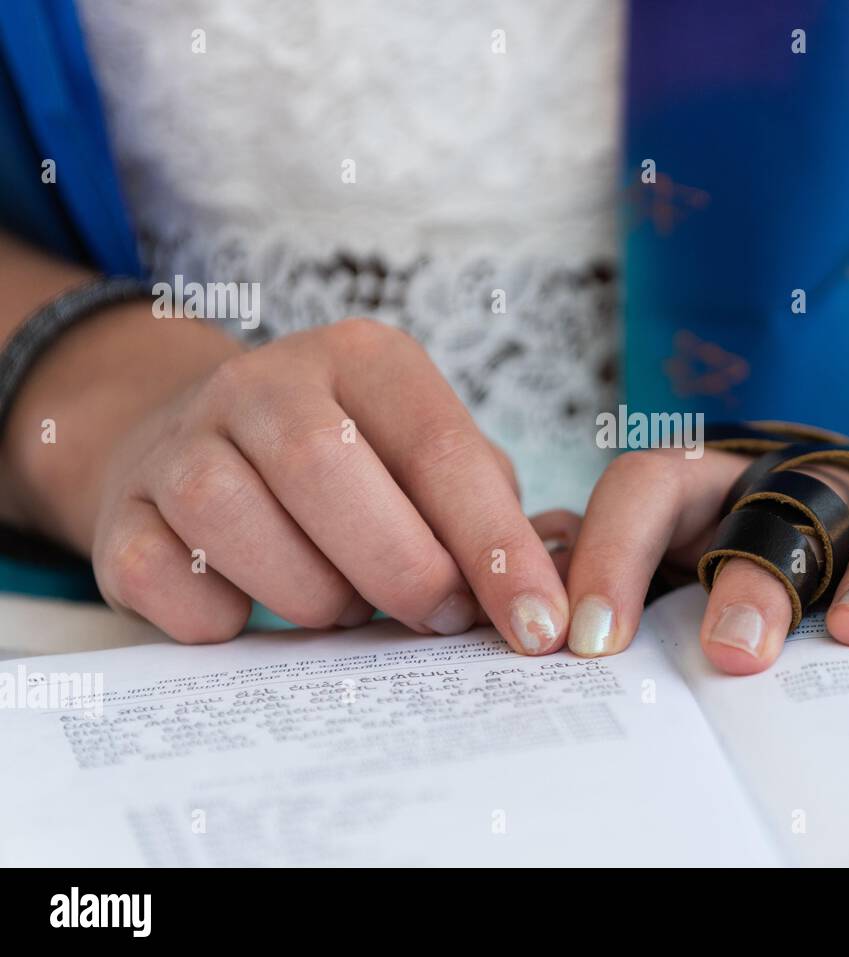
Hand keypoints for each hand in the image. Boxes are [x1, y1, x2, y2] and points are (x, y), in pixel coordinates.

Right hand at [88, 318, 570, 650]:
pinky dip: (221, 616)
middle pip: (324, 468)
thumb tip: (548, 587)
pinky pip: (164, 578)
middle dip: (400, 567)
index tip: (537, 624)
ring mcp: (180, 442)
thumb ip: (485, 505)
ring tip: (344, 604)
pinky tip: (252, 609)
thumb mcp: (426, 456)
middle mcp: (263, 382)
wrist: (198, 446)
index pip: (438, 446)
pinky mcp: (122, 513)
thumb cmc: (352, 466)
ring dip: (311, 594)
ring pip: (235, 520)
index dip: (494, 544)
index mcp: (362, 359)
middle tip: (437, 617)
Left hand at [562, 447, 848, 673]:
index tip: (588, 642)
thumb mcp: (696, 581)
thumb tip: (560, 638)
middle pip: (777, 508)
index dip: (612, 552)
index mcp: (720, 487)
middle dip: (754, 579)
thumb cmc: (768, 574)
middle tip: (733, 653)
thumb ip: (640, 598)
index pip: (651, 485)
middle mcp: (808, 482)